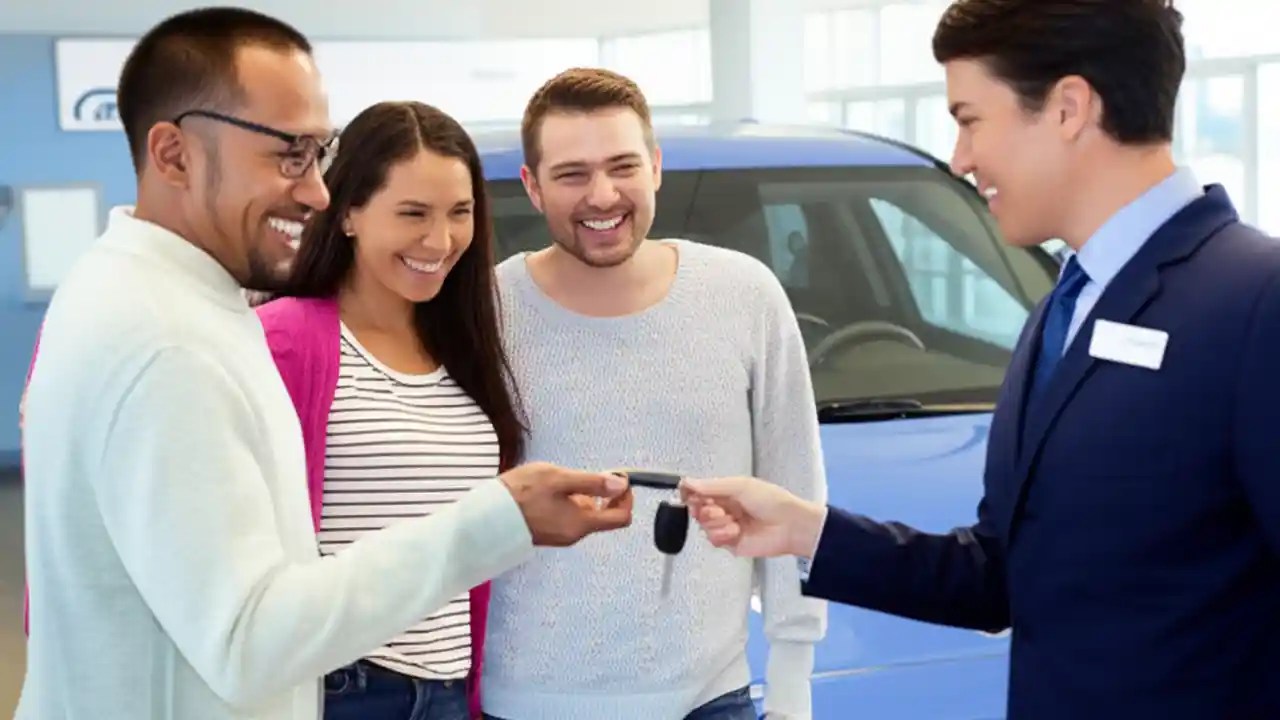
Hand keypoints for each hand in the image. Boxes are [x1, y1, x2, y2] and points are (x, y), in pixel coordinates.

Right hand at [499, 462, 633, 546]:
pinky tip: (551, 489)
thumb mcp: (559, 479)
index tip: (618, 479)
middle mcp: (575, 534)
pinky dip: (569, 502)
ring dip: (583, 496)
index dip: (626, 497)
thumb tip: (621, 484)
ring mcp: (561, 535)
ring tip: (562, 479)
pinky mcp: (549, 533)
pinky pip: (570, 517)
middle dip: (603, 493)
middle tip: (588, 474)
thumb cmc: (521, 494)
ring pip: (586, 514)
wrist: (486, 516)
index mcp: (582, 523)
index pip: (621, 517)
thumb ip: (593, 482)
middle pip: (604, 516)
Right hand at [680, 476, 825, 558]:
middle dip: (704, 509)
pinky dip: (722, 534)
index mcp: (727, 492)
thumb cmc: (771, 501)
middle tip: (718, 508)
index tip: (689, 494)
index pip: (699, 492)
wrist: (789, 525)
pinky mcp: (730, 543)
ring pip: (704, 526)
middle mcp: (725, 509)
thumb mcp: (740, 485)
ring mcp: (726, 526)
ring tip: (733, 520)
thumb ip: (711, 485)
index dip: (691, 494)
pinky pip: (713, 540)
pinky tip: (735, 530)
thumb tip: (687, 482)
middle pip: (697, 510)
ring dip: (716, 522)